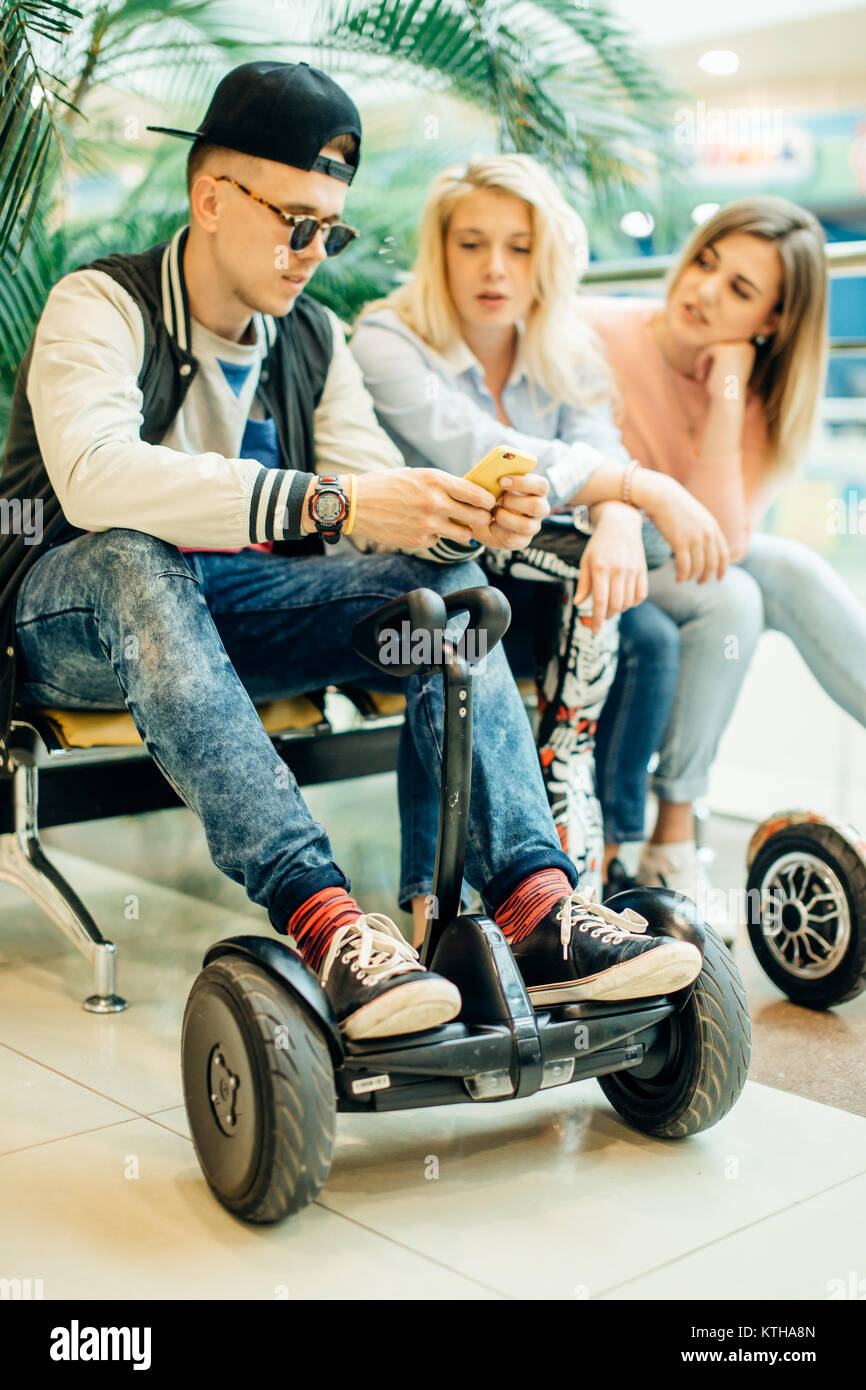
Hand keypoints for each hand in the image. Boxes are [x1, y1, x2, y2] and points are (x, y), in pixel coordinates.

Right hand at [347, 468, 497, 550]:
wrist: (356, 503)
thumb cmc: (386, 485)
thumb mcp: (417, 474)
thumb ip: (442, 484)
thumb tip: (468, 492)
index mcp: (436, 480)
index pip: (478, 494)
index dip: (488, 501)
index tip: (488, 503)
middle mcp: (435, 502)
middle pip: (478, 517)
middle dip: (481, 519)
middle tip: (479, 518)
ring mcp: (428, 524)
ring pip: (464, 535)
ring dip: (463, 532)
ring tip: (456, 526)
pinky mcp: (419, 541)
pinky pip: (438, 541)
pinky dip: (434, 536)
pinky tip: (420, 528)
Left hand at [468, 473, 549, 549]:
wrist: (487, 516)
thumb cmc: (496, 493)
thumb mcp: (499, 483)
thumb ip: (501, 477)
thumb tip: (493, 472)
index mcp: (538, 491)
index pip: (542, 486)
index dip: (522, 483)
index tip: (501, 481)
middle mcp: (541, 509)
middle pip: (537, 507)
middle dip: (513, 502)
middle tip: (498, 499)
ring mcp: (534, 526)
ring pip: (525, 526)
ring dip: (504, 517)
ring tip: (494, 511)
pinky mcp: (523, 541)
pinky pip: (512, 538)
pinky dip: (497, 530)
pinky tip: (491, 523)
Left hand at [574, 501, 646, 633]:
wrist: (621, 524)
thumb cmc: (599, 544)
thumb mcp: (586, 560)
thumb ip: (584, 583)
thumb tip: (578, 603)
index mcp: (600, 568)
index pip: (600, 601)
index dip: (597, 620)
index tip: (594, 631)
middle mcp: (618, 570)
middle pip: (615, 605)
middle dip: (607, 616)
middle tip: (601, 615)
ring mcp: (632, 570)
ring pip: (628, 602)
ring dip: (619, 610)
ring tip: (611, 605)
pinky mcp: (643, 570)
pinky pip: (640, 595)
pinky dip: (632, 603)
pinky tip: (625, 599)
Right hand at [632, 471, 728, 583]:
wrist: (661, 496)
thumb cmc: (675, 505)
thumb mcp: (697, 515)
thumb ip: (704, 528)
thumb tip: (705, 543)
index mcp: (713, 527)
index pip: (724, 554)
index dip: (722, 569)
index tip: (719, 578)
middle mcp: (707, 534)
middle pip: (712, 564)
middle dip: (706, 576)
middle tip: (700, 583)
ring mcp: (694, 539)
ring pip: (698, 567)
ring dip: (692, 577)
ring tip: (684, 580)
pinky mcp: (680, 542)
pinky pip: (685, 566)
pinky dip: (683, 575)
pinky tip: (678, 578)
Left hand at [694, 340, 754, 401]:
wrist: (728, 401)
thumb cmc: (726, 390)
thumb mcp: (725, 371)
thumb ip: (723, 358)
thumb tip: (715, 346)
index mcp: (749, 350)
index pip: (727, 348)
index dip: (715, 361)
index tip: (710, 375)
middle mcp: (745, 346)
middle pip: (720, 346)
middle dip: (709, 361)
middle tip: (703, 377)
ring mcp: (736, 347)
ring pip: (713, 348)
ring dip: (704, 363)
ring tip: (702, 378)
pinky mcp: (724, 350)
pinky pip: (708, 350)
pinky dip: (701, 362)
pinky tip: (701, 377)